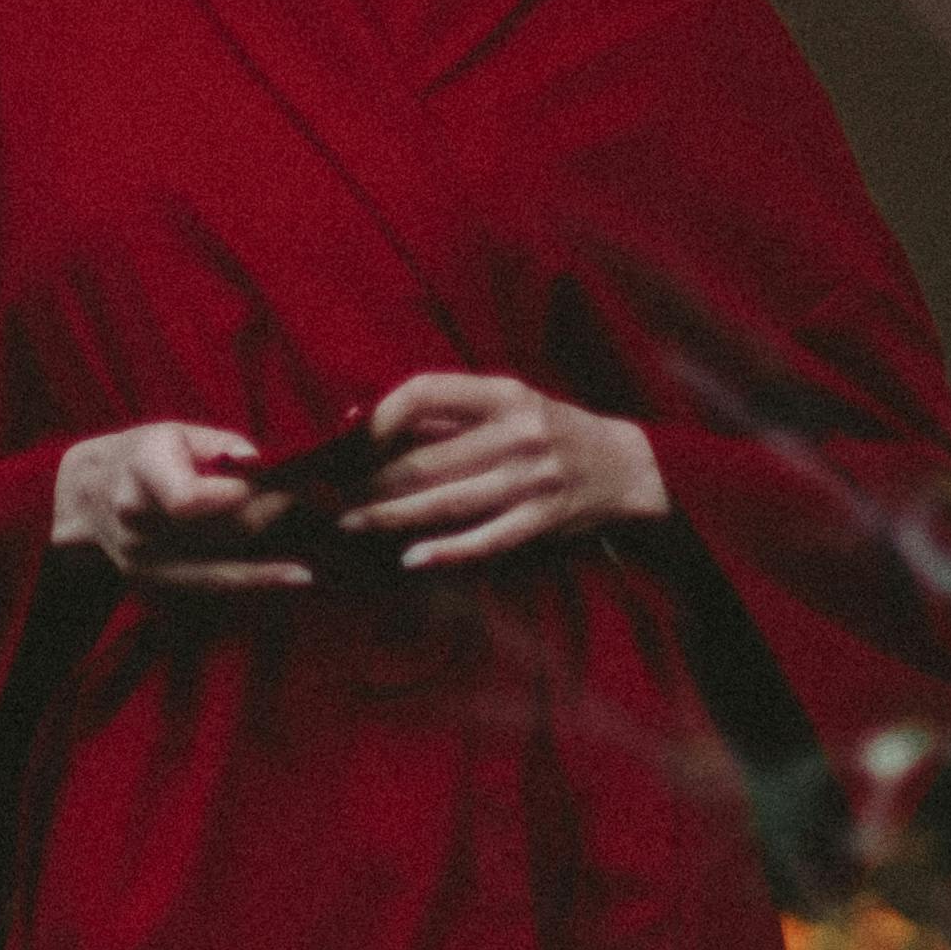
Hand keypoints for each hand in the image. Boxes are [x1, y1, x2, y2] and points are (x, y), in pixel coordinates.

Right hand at [50, 422, 308, 586]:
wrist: (84, 497)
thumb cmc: (142, 454)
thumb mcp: (173, 432)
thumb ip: (220, 445)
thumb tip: (264, 461)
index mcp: (140, 473)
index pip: (190, 498)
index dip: (241, 497)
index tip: (292, 483)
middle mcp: (140, 523)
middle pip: (219, 528)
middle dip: (281, 514)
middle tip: (334, 499)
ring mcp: (146, 560)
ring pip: (221, 561)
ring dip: (277, 555)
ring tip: (325, 548)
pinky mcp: (158, 581)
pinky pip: (214, 584)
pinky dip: (258, 581)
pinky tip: (300, 576)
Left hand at [343, 373, 667, 574]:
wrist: (627, 467)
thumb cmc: (549, 432)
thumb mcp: (507, 405)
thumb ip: (443, 413)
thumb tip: (360, 419)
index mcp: (504, 394)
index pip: (428, 391)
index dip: (381, 415)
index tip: (346, 439)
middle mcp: (517, 433)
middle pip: (428, 457)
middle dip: (369, 479)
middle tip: (323, 496)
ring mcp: (532, 480)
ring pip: (448, 501)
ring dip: (392, 516)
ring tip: (349, 524)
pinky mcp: (544, 521)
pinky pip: (487, 539)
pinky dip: (448, 551)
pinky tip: (411, 559)